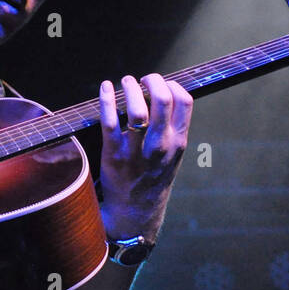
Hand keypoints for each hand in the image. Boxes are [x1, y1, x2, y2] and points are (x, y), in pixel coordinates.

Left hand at [97, 74, 192, 239]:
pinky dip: (106, 99)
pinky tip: (105, 88)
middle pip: (162, 100)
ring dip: (130, 88)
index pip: (184, 101)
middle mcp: (161, 145)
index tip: (160, 83)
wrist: (136, 210)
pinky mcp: (114, 154)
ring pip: (137, 110)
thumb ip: (172, 128)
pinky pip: (110, 121)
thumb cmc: (153, 177)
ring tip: (125, 82)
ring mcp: (137, 150)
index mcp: (178, 141)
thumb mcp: (174, 154)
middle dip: (152, 80)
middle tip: (141, 79)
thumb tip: (163, 94)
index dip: (171, 84)